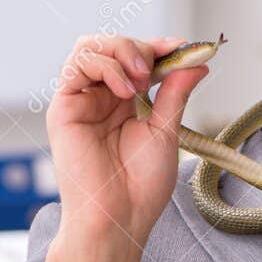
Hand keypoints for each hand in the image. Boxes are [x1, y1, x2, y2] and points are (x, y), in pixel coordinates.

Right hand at [43, 34, 206, 261]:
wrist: (119, 216)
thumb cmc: (141, 185)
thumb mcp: (166, 130)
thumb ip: (175, 93)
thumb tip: (196, 63)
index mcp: (124, 103)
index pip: (136, 58)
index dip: (158, 47)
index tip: (184, 47)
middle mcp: (100, 97)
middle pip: (111, 45)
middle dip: (138, 47)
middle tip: (157, 70)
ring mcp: (81, 100)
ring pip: (90, 46)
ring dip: (121, 51)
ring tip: (141, 79)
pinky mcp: (64, 107)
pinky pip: (78, 64)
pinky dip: (106, 66)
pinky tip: (125, 91)